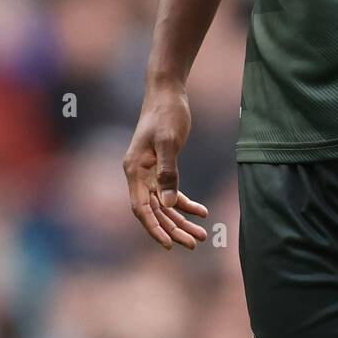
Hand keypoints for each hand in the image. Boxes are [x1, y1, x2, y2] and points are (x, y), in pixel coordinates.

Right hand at [123, 86, 207, 250]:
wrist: (167, 92)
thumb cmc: (166, 113)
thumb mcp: (169, 142)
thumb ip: (168, 172)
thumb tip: (169, 204)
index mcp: (134, 170)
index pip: (141, 208)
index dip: (154, 228)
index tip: (169, 245)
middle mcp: (138, 175)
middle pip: (154, 211)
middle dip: (173, 229)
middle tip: (195, 243)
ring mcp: (148, 172)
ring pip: (164, 205)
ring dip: (181, 221)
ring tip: (202, 235)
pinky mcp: (161, 167)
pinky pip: (171, 192)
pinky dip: (185, 203)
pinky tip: (202, 212)